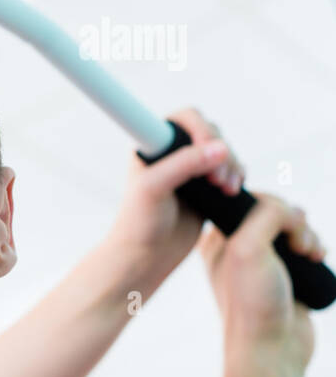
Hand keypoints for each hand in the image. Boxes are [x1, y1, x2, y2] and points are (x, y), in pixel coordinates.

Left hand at [102, 107, 324, 289]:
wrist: (145, 258)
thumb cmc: (139, 223)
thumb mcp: (155, 188)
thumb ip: (185, 164)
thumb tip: (221, 147)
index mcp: (152, 145)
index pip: (185, 118)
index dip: (202, 128)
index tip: (207, 150)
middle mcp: (171, 154)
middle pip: (210, 133)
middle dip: (221, 151)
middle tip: (217, 178)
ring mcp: (190, 171)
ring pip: (223, 153)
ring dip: (232, 165)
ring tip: (227, 188)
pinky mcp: (205, 189)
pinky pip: (230, 171)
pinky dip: (237, 176)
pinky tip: (233, 191)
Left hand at [198, 192, 316, 366]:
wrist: (273, 350)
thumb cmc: (253, 304)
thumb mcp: (248, 249)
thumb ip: (264, 216)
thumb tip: (288, 208)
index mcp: (217, 239)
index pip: (249, 200)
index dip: (275, 204)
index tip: (285, 223)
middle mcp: (237, 248)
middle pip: (276, 212)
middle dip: (296, 222)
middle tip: (299, 245)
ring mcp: (263, 262)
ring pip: (295, 229)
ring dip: (309, 235)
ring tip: (309, 254)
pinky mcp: (286, 275)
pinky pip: (305, 247)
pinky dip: (316, 247)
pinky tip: (317, 259)